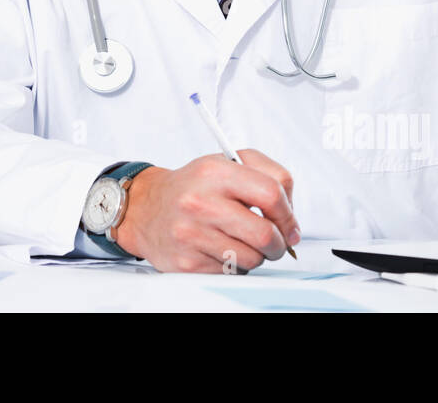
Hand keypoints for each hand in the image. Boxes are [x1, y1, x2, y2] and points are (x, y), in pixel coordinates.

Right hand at [112, 149, 298, 273]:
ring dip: (256, 256)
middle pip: (265, 234)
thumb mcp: (226, 163)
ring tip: (241, 243)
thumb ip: (267, 174)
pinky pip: (231, 273)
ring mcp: (191, 234)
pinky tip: (220, 251)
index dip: (288, 214)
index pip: (271, 193)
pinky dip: (234, 266)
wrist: (145, 209)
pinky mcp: (187, 263)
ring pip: (252, 258)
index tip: (289, 225)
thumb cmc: (193, 187)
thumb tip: (291, 220)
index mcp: (214, 172)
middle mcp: (200, 201)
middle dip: (279, 244)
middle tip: (274, 242)